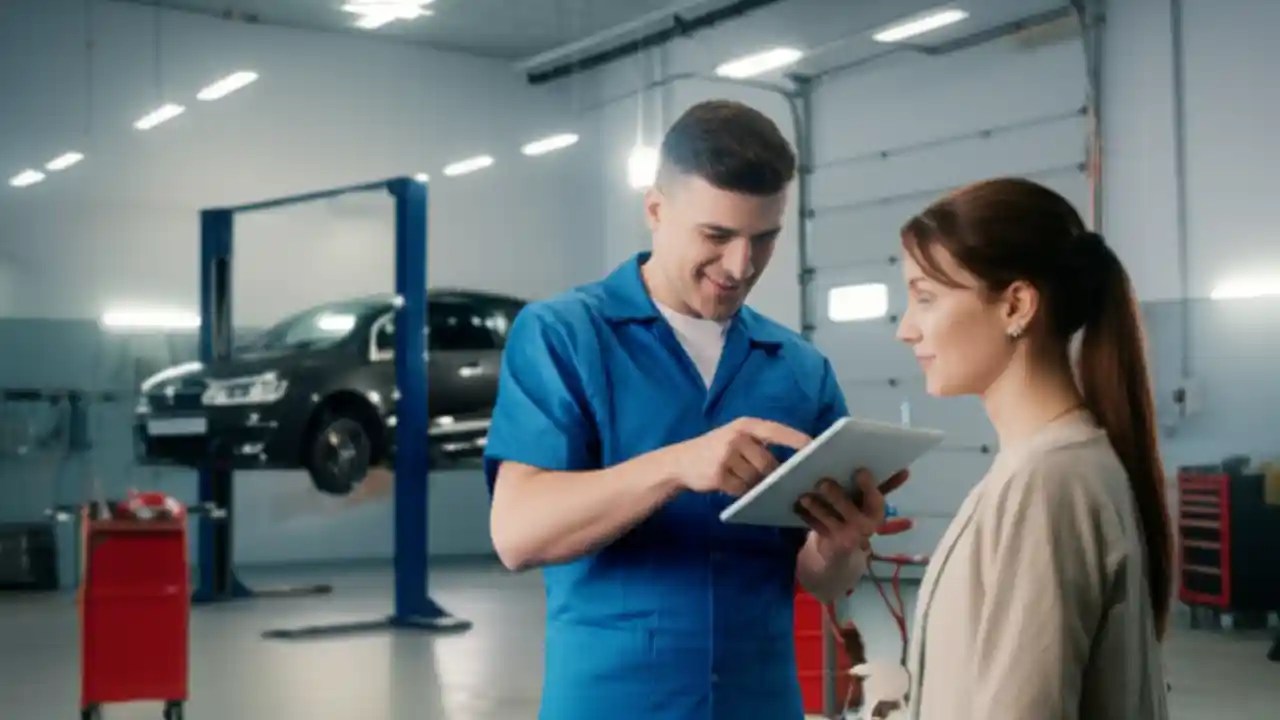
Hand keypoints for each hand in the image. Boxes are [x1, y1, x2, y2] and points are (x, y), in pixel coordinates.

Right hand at [667, 417, 810, 495]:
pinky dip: (740, 491)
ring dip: (753, 484)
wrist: (680, 461)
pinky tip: (731, 485)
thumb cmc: (716, 449)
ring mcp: (726, 456)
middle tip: (773, 482)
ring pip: (755, 479)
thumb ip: (761, 444)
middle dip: (772, 476)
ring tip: (741, 479)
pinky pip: (741, 489)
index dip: (797, 441)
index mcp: (745, 425)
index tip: (816, 450)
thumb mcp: (736, 437)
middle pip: (768, 463)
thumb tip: (794, 463)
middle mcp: (737, 437)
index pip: (777, 431)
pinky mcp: (718, 474)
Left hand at [796, 468, 909, 558]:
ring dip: (817, 507)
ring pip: (830, 521)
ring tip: (804, 495)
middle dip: (837, 497)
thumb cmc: (856, 515)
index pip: (875, 499)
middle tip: (823, 481)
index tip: (860, 471)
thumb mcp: (869, 502)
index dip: (868, 486)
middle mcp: (864, 527)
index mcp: (876, 513)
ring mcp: (846, 537)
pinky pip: (815, 528)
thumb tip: (904, 469)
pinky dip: (805, 516)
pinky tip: (795, 505)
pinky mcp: (829, 544)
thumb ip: (884, 485)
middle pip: (850, 512)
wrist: (842, 551)